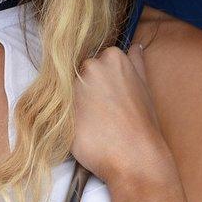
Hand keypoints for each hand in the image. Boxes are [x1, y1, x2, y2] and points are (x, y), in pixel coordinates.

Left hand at [69, 42, 170, 186]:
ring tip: (93, 123)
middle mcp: (90, 65)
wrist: (135, 156)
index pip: (96, 62)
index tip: (110, 98)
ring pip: (67, 91)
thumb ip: (136, 61)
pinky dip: (67, 119)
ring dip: (75, 104)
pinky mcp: (60, 109)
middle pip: (79, 73)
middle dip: (86, 90)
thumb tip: (135, 46)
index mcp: (113, 56)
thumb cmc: (142, 124)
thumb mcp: (144, 86)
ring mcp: (74, 85)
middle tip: (102, 112)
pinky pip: (58, 109)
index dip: (101, 82)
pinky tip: (84, 130)